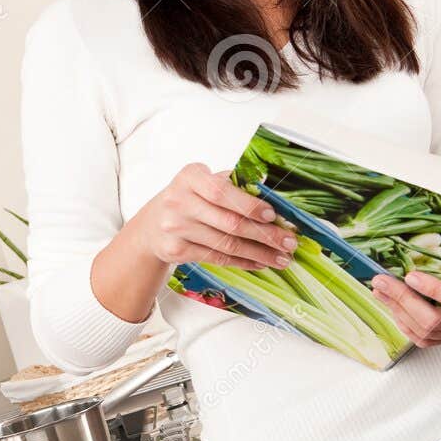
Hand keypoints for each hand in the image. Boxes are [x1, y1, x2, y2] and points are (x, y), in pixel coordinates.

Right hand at [140, 162, 297, 271]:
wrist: (151, 225)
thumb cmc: (187, 199)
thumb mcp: (202, 182)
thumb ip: (231, 184)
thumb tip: (271, 191)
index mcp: (190, 177)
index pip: (222, 192)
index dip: (249, 205)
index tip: (273, 215)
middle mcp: (179, 201)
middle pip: (229, 222)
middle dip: (265, 234)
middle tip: (289, 242)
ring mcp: (175, 228)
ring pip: (226, 244)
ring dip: (259, 253)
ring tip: (281, 258)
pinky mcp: (175, 251)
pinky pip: (216, 258)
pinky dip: (242, 262)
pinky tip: (260, 263)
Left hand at [369, 210, 440, 347]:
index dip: (437, 293)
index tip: (412, 274)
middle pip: (435, 320)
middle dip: (404, 300)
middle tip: (381, 279)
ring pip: (424, 331)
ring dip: (397, 310)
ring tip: (378, 287)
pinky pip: (421, 337)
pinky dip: (401, 320)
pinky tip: (387, 301)